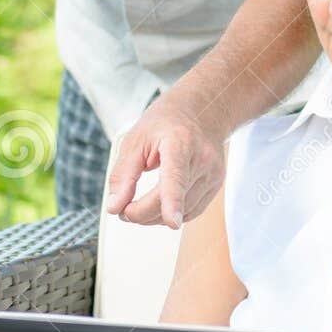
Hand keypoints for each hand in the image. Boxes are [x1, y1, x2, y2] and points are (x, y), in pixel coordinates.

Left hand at [105, 92, 226, 227]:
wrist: (202, 110)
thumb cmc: (166, 122)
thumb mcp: (135, 140)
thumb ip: (123, 175)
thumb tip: (115, 207)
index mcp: (180, 142)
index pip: (176, 176)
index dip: (173, 201)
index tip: (171, 221)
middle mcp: (202, 159)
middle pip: (172, 200)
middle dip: (142, 213)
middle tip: (123, 210)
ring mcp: (213, 174)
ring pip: (182, 213)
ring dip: (155, 217)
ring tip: (137, 205)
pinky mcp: (216, 185)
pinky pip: (192, 212)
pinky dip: (171, 213)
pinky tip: (158, 204)